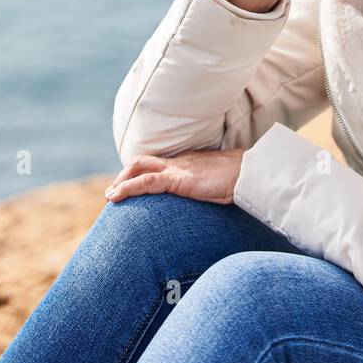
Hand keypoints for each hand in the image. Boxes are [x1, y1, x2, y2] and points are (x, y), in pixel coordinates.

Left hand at [105, 149, 244, 204]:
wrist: (251, 174)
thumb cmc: (242, 182)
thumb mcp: (221, 187)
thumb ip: (210, 191)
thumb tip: (213, 201)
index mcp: (190, 164)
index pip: (160, 165)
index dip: (143, 174)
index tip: (134, 186)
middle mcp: (181, 162)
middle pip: (145, 161)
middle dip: (127, 175)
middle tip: (115, 191)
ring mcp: (178, 168)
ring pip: (140, 166)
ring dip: (122, 181)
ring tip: (111, 196)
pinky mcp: (178, 178)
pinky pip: (146, 181)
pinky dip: (127, 187)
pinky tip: (115, 197)